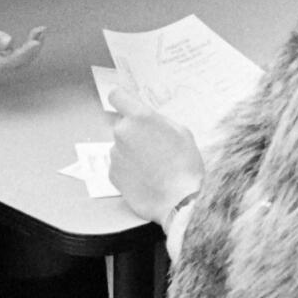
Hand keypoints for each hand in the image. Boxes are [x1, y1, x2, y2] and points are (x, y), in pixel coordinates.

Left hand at [109, 101, 204, 225]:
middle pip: (123, 125)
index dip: (122, 100)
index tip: (127, 106)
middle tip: (154, 146)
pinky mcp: (112, 173)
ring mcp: (115, 154)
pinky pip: (119, 165)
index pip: (117, 96)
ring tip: (153, 167)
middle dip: (135, 132)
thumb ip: (159, 121)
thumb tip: (148, 121)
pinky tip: (145, 178)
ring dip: (132, 152)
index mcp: (140, 117)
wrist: (178, 201)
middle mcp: (122, 132)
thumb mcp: (182, 132)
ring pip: (121, 146)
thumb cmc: (185, 165)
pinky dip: (129, 169)